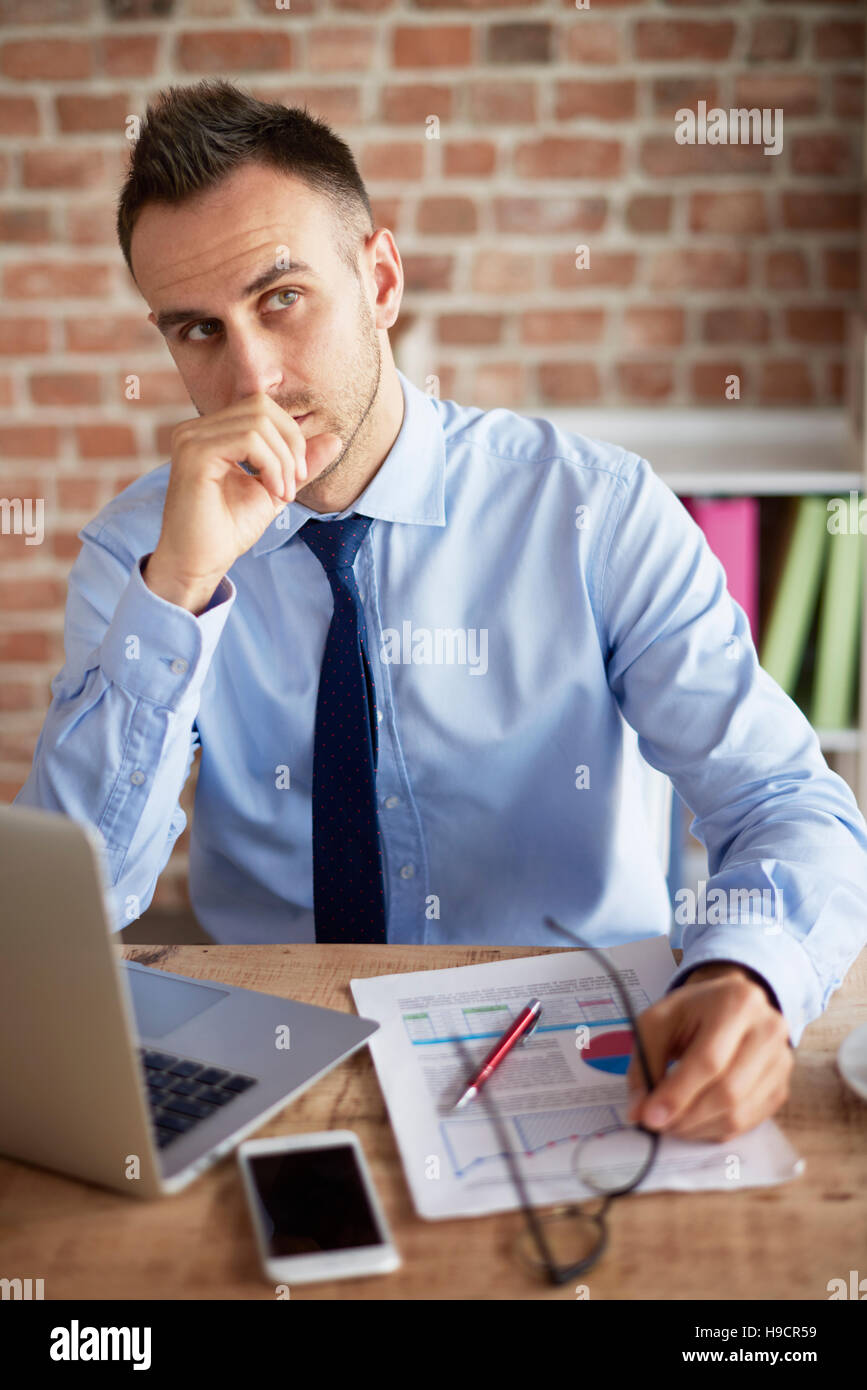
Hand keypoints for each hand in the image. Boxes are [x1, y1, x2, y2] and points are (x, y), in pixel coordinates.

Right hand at [145, 393, 342, 609]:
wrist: (199, 563)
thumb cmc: (228, 530)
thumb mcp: (275, 489)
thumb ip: (301, 464)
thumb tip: (335, 438)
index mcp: (211, 433)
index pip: (261, 407)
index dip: (290, 436)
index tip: (297, 477)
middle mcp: (196, 429)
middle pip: (261, 407)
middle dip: (291, 444)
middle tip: (294, 484)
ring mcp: (192, 438)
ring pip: (258, 422)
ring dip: (283, 460)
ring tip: (282, 493)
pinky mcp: (194, 453)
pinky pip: (249, 440)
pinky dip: (272, 465)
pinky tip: (272, 491)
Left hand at [624, 963, 793, 1141]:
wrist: (730, 1004)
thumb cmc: (692, 1012)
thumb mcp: (658, 1021)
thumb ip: (645, 1063)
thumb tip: (639, 1112)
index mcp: (737, 1003)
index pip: (709, 1060)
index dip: (678, 1093)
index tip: (650, 1117)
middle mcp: (769, 1031)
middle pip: (728, 1091)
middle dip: (687, 1116)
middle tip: (658, 1124)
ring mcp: (781, 1061)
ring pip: (740, 1112)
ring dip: (699, 1127)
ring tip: (672, 1123)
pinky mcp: (782, 1086)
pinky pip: (749, 1122)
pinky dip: (716, 1129)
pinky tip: (695, 1121)